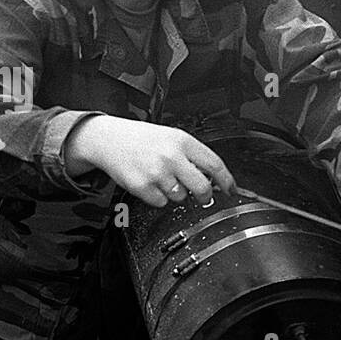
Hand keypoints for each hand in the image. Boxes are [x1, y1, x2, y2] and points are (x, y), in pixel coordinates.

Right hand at [64, 115, 235, 206]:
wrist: (109, 139)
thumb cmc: (142, 139)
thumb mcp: (172, 137)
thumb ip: (193, 155)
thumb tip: (215, 178)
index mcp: (183, 141)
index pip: (214, 164)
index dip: (227, 181)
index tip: (231, 190)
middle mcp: (171, 156)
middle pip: (202, 187)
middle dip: (205, 196)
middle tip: (203, 196)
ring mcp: (157, 173)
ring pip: (181, 197)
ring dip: (176, 193)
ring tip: (162, 178)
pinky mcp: (143, 187)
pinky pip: (161, 202)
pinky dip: (158, 197)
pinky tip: (150, 182)